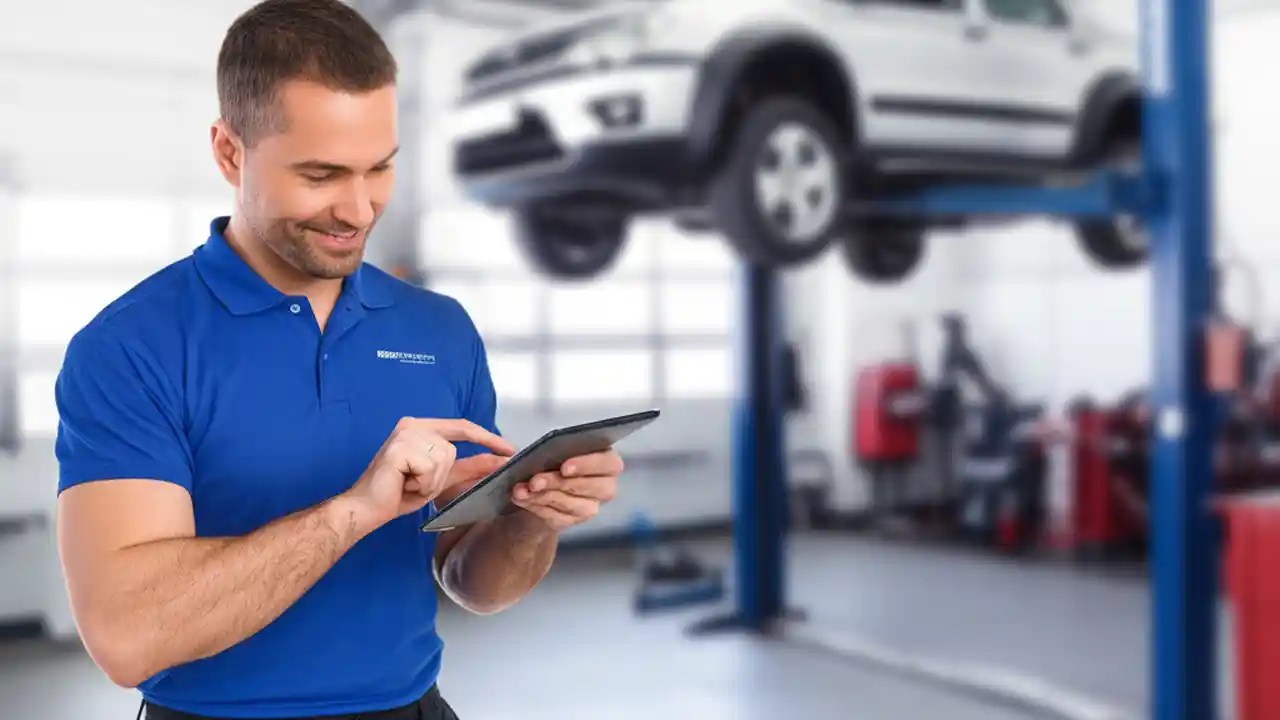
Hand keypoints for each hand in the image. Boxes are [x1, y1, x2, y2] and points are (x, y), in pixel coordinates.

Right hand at [345, 418, 515, 529]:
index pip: (463, 427)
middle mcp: (413, 425)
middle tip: (415, 484)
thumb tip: (499, 461)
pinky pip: (430, 469)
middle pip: (452, 449)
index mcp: (422, 427)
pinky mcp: (399, 448)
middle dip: (440, 475)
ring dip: (430, 482)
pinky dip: (421, 484)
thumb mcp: (441, 478)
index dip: (488, 438)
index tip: (509, 449)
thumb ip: (469, 467)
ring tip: (409, 484)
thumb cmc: (399, 493)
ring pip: (443, 459)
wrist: (367, 508)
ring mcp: (405, 434)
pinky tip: (404, 485)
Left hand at [510, 450, 624, 531]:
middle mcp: (605, 487)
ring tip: (520, 490)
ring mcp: (590, 507)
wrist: (541, 482)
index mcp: (607, 461)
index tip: (564, 468)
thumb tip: (543, 453)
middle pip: (589, 487)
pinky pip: (556, 517)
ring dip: (542, 497)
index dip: (588, 465)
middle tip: (534, 481)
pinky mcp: (572, 521)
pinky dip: (535, 506)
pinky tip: (522, 498)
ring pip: (571, 505)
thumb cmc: (554, 457)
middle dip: (558, 483)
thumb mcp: (556, 448)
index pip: (609, 464)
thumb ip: (556, 448)